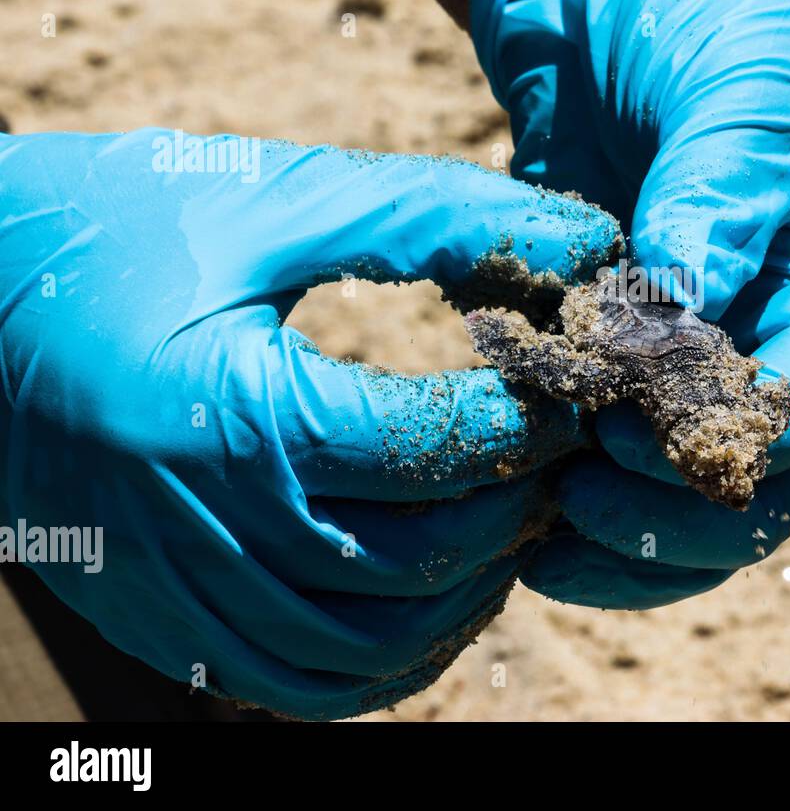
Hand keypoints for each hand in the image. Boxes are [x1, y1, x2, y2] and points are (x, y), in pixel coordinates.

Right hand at [0, 128, 618, 717]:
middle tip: (551, 449)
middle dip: (514, 503)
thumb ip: (427, 217)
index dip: (527, 418)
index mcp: (231, 415)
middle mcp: (203, 528)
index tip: (566, 382)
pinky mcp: (161, 620)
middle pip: (417, 559)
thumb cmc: (116, 229)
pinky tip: (432, 591)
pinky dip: (391, 656)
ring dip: (467, 591)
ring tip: (505, 515)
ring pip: (371, 648)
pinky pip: (301, 684)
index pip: (431, 448)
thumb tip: (578, 238)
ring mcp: (176, 592)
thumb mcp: (268, 200)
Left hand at [468, 0, 789, 607]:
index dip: (718, 453)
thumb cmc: (724, 29)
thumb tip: (671, 328)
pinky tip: (511, 478)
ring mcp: (708, 370)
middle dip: (661, 519)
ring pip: (680, 509)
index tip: (623, 436)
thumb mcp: (739, 103)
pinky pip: (613, 465)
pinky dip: (567, 486)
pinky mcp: (631, 365)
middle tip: (567, 494)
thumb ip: (718, 214)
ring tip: (529, 511)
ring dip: (609, 526)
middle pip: (750, 496)